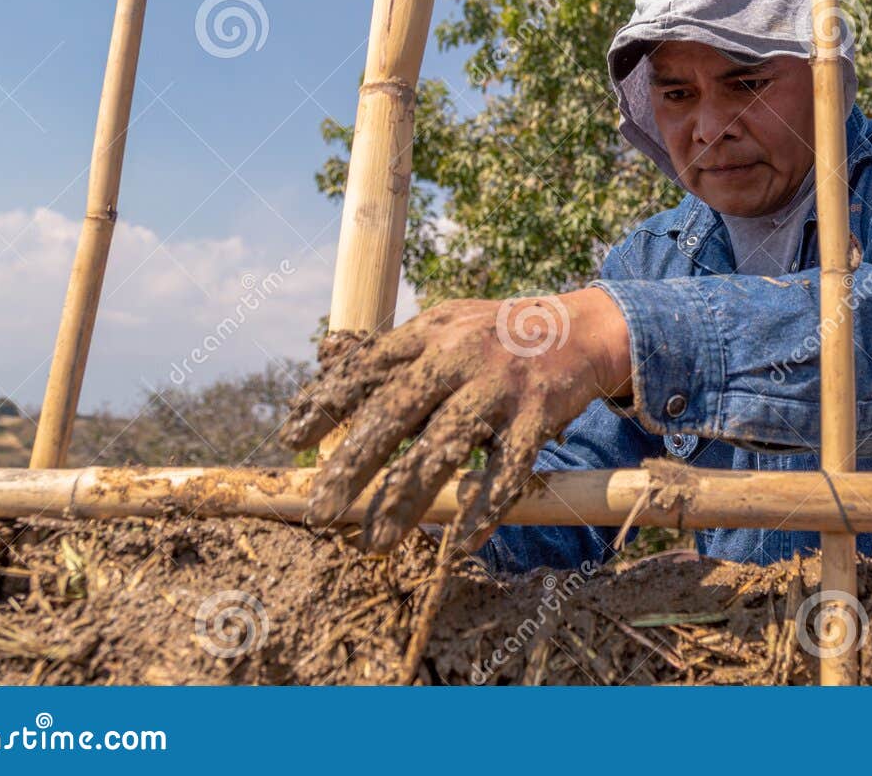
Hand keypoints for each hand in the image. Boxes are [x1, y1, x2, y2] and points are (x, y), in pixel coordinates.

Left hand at [280, 288, 631, 553]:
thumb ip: (395, 356)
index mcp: (430, 332)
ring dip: (407, 500)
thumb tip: (324, 389)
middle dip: (354, 465)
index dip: (327, 403)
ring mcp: (501, 386)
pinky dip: (484, 509)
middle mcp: (461, 355)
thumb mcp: (445, 327)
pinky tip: (460, 544)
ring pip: (445, 448)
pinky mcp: (537, 416)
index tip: (292, 440)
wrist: (579, 329)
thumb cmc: (495, 336)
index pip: (367, 367)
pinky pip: (507, 471)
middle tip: (321, 511)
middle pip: (396, 412)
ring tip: (375, 543)